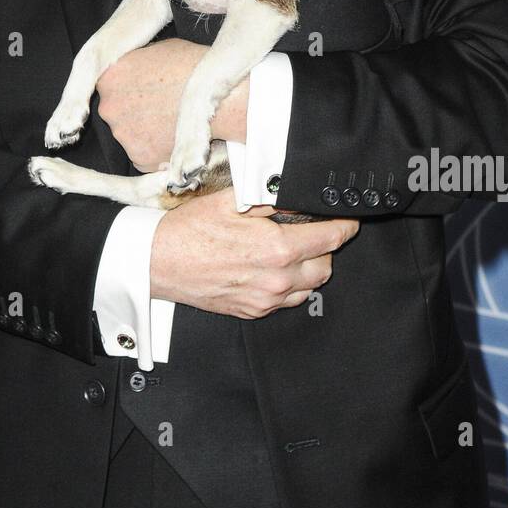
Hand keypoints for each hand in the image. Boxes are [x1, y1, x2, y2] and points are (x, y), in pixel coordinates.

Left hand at [96, 38, 248, 170]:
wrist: (220, 99)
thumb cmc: (193, 68)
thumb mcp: (157, 50)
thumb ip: (136, 63)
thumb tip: (133, 69)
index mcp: (109, 77)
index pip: (109, 85)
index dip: (128, 87)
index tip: (145, 87)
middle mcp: (109, 107)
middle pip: (116, 111)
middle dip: (134, 111)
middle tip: (161, 105)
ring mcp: (123, 135)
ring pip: (129, 135)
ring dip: (144, 132)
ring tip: (172, 120)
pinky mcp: (140, 158)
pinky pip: (144, 156)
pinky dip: (156, 151)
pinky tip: (175, 137)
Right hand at [149, 187, 359, 316]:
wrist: (158, 262)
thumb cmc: (190, 230)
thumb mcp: (233, 200)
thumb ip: (271, 198)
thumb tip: (298, 197)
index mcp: (276, 249)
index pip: (330, 239)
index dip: (344, 226)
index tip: (349, 220)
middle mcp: (276, 280)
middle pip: (326, 267)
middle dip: (326, 248)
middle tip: (314, 231)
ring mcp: (264, 300)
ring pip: (309, 288)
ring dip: (309, 269)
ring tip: (293, 250)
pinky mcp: (252, 311)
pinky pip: (286, 301)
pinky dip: (289, 285)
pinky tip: (273, 268)